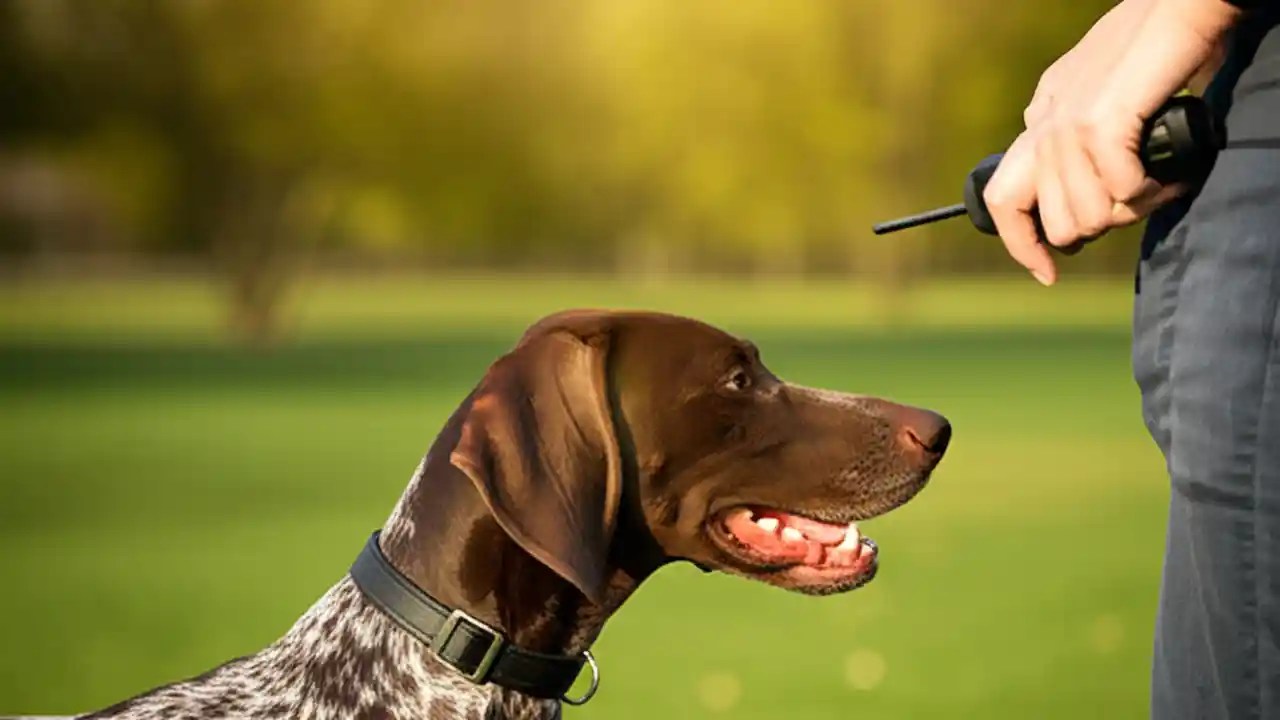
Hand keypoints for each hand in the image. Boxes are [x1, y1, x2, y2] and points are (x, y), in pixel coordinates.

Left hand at [984, 0, 1241, 285]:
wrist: (1178, 3)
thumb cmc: (1155, 50)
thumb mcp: (1103, 96)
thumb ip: (1083, 135)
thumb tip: (1085, 193)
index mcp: (1040, 120)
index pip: (1003, 202)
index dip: (1023, 246)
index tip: (1046, 274)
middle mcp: (1043, 124)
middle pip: (1055, 223)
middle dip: (1101, 226)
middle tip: (1137, 199)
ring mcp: (1066, 125)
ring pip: (1086, 218)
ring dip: (1132, 210)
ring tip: (1157, 181)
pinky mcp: (1098, 122)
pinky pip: (1120, 192)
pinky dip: (1152, 190)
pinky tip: (1167, 172)